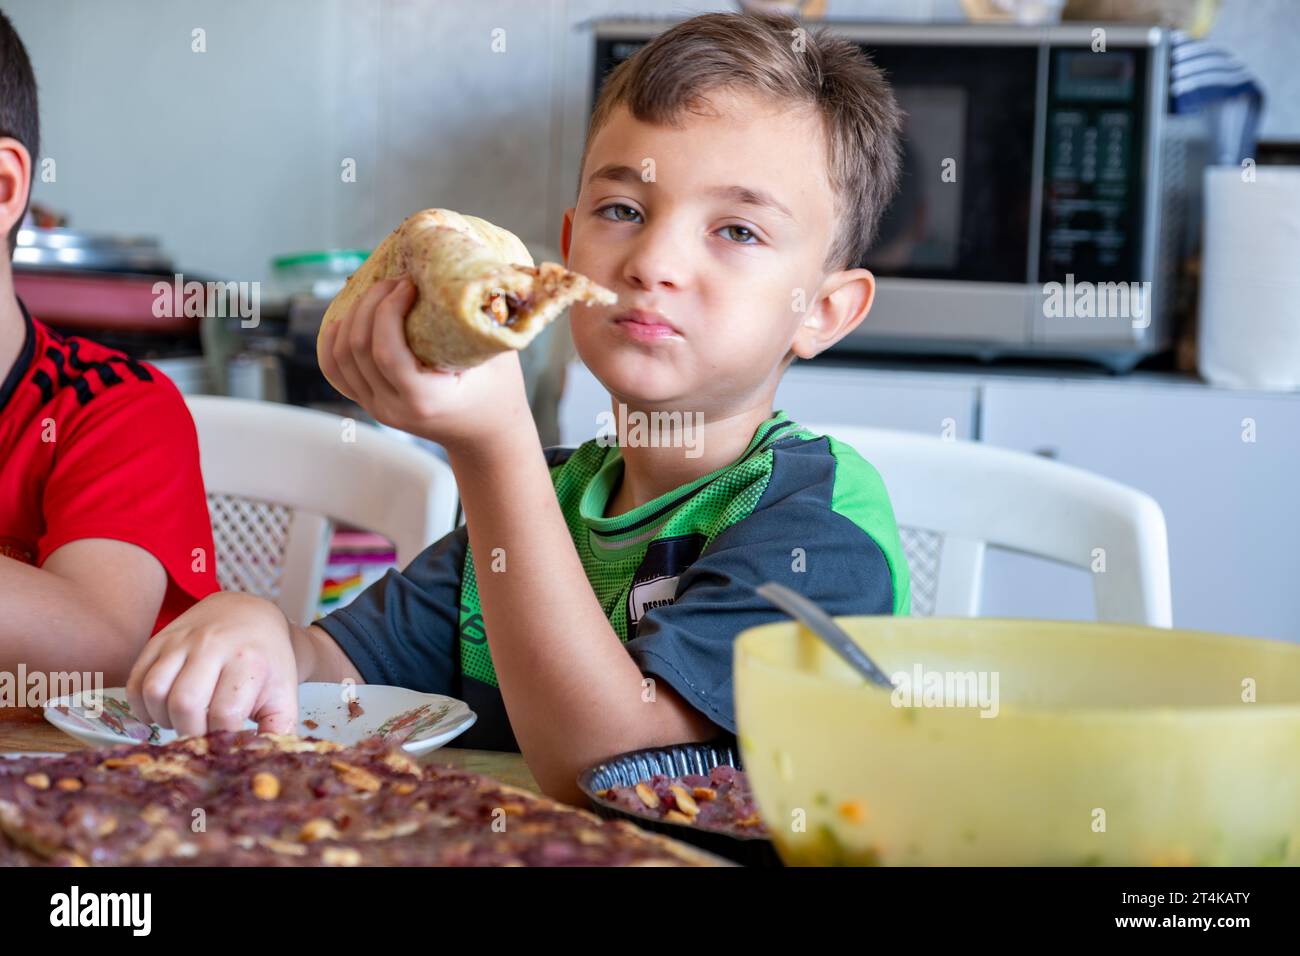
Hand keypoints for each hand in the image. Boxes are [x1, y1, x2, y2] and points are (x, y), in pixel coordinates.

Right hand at [125, 592, 298, 736]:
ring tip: (183, 720)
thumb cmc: (266, 661)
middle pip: (185, 703)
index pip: (225, 713)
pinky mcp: (159, 641)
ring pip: (154, 691)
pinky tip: (163, 711)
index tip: (226, 740)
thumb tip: (266, 765)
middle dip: (190, 731)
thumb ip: (279, 730)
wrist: (249, 614)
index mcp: (249, 661)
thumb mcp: (283, 693)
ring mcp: (182, 641)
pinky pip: (136, 681)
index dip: (222, 736)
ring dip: (163, 718)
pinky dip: (142, 706)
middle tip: (202, 733)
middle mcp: (213, 646)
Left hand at [317, 276, 532, 449]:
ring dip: (352, 316)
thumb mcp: (499, 357)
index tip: (409, 284)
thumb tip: (477, 273)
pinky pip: (335, 370)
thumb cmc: (499, 392)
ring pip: (341, 356)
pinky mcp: (368, 402)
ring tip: (379, 293)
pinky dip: (333, 340)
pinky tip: (345, 317)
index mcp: (425, 399)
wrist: (486, 435)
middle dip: (371, 303)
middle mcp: (392, 408)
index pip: (385, 352)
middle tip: (396, 281)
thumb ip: (485, 321)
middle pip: (357, 348)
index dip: (388, 310)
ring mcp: (376, 407)